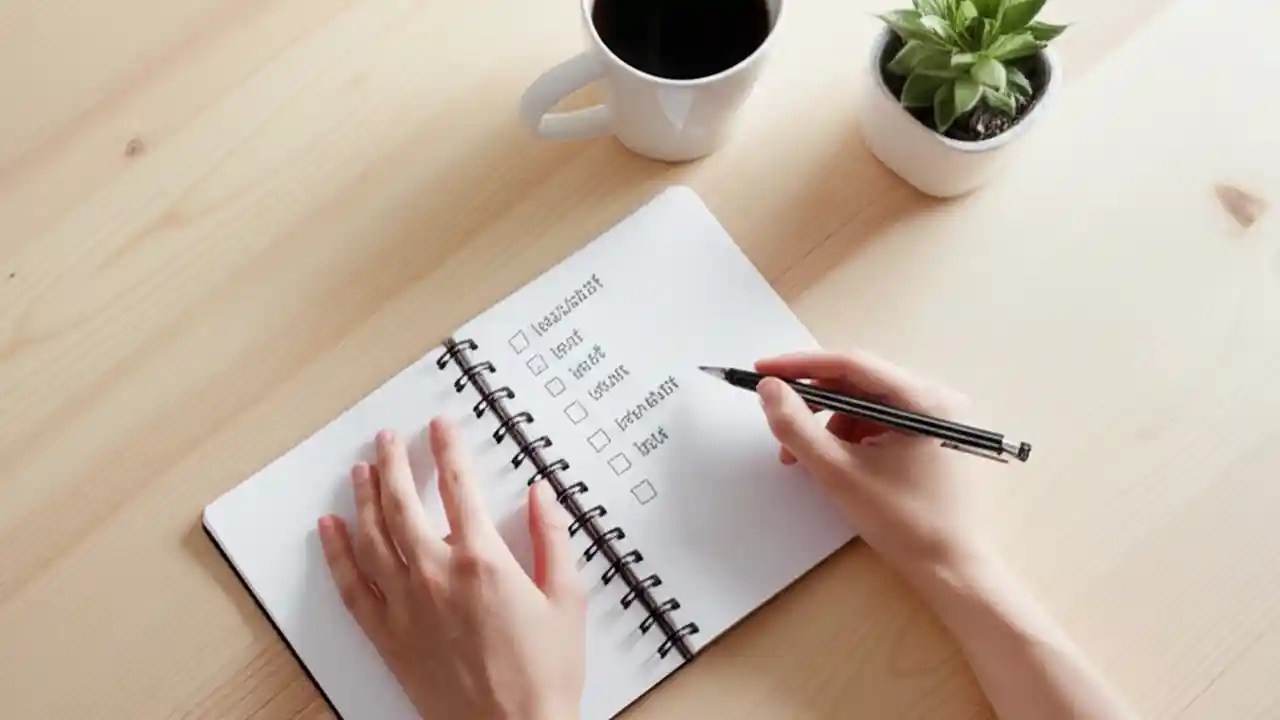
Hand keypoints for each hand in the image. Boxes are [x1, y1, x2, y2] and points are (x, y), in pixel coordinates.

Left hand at [317, 418, 585, 719]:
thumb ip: (554, 539)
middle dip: (395, 463)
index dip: (449, 449)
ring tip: (361, 471)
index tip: (441, 426)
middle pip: (404, 503)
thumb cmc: (544, 675)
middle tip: (388, 439)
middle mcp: (437, 577)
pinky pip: (352, 586)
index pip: (460, 487)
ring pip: (372, 537)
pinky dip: (336, 553)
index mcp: (484, 562)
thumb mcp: (568, 599)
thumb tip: (542, 494)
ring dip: (364, 497)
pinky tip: (330, 530)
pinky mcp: (388, 637)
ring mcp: (406, 607)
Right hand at [755, 350, 989, 584]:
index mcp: (924, 399)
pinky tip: (835, 461)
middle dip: (813, 402)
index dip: (801, 365)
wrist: (953, 570)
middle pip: (858, 381)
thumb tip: (770, 389)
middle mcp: (935, 398)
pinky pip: (879, 421)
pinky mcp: (930, 436)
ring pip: (865, 403)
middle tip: (779, 420)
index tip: (762, 370)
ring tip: (806, 457)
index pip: (852, 363)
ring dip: (828, 423)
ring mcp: (935, 418)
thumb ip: (797, 427)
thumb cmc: (906, 523)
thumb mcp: (839, 473)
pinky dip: (849, 436)